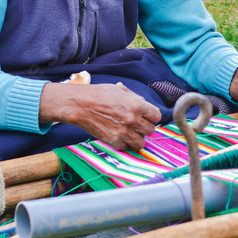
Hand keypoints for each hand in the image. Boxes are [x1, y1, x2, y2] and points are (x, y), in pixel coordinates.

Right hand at [40, 82, 161, 150]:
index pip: (157, 116)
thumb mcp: (121, 90)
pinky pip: (126, 147)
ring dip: (136, 138)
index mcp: (137, 105)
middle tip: (137, 125)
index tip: (147, 117)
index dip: (152, 116)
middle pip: (150, 130)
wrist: (80, 105)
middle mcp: (133, 120)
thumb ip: (135, 98)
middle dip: (144, 127)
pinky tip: (118, 136)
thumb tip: (144, 104)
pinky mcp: (113, 141)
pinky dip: (123, 143)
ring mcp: (124, 132)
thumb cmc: (100, 94)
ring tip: (130, 133)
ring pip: (141, 143)